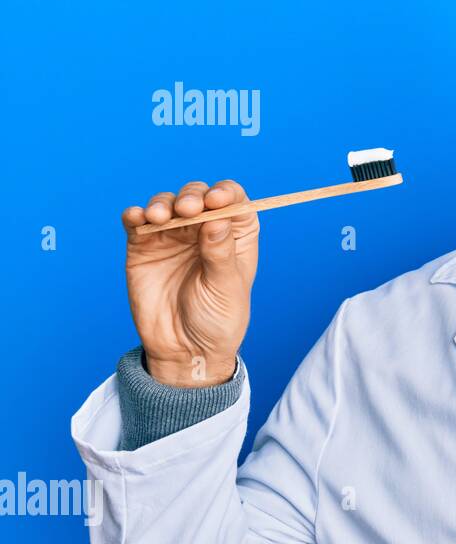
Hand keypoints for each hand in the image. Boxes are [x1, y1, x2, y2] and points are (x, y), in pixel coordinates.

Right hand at [121, 179, 258, 386]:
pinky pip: (136, 223)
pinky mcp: (143, 247)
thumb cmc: (216, 319)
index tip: (217, 199)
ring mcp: (172, 236)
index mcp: (233, 236)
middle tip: (188, 210)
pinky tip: (137, 217)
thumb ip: (219, 253)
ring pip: (166, 204)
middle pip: (197, 196)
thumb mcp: (225, 288)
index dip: (225, 193)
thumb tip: (217, 217)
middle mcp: (203, 230)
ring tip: (160, 218)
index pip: (233, 200)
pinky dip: (135, 214)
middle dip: (192, 196)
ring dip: (163, 204)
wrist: (184, 350)